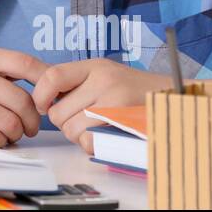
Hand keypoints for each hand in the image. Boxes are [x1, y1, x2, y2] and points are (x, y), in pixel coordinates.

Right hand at [0, 46, 49, 146]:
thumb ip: (4, 71)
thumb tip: (46, 88)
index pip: (25, 64)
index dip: (46, 81)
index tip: (51, 96)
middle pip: (21, 101)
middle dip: (33, 119)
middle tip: (30, 125)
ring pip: (9, 123)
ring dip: (17, 133)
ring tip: (12, 132)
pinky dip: (0, 142)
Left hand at [32, 59, 170, 152]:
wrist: (171, 100)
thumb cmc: (133, 91)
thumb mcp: (104, 75)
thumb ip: (75, 83)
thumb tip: (40, 97)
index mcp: (94, 66)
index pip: (52, 76)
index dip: (40, 95)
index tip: (43, 105)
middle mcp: (103, 80)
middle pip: (58, 112)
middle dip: (64, 122)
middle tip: (79, 119)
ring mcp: (115, 100)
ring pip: (72, 130)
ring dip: (78, 135)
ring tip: (94, 126)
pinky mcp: (124, 121)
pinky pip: (90, 142)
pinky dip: (92, 145)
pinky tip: (104, 135)